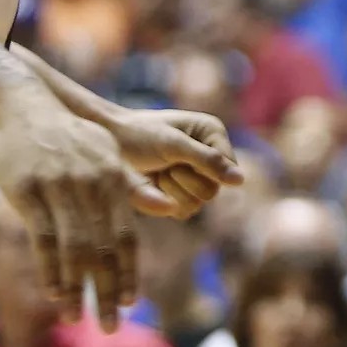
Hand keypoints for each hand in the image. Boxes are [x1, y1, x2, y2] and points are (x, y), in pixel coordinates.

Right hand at [0, 78, 184, 325]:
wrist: (22, 106)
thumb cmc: (68, 137)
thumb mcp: (106, 155)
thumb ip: (133, 186)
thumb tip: (168, 205)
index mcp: (114, 180)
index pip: (126, 235)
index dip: (129, 271)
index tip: (131, 303)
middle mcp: (92, 186)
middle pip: (103, 249)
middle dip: (108, 290)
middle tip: (110, 326)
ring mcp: (60, 188)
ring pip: (73, 248)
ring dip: (77, 288)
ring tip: (79, 318)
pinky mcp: (28, 191)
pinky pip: (42, 238)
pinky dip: (50, 269)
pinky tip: (55, 294)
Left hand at [108, 108, 241, 217]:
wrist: (106, 143)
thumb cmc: (138, 134)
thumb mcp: (173, 144)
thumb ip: (208, 160)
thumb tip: (241, 181)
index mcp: (213, 135)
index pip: (228, 168)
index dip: (206, 170)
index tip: (180, 159)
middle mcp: (208, 157)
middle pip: (214, 189)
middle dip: (186, 180)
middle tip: (166, 165)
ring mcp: (194, 178)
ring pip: (199, 203)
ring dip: (174, 189)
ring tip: (159, 172)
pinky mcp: (178, 195)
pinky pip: (184, 211)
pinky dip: (167, 200)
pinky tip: (156, 184)